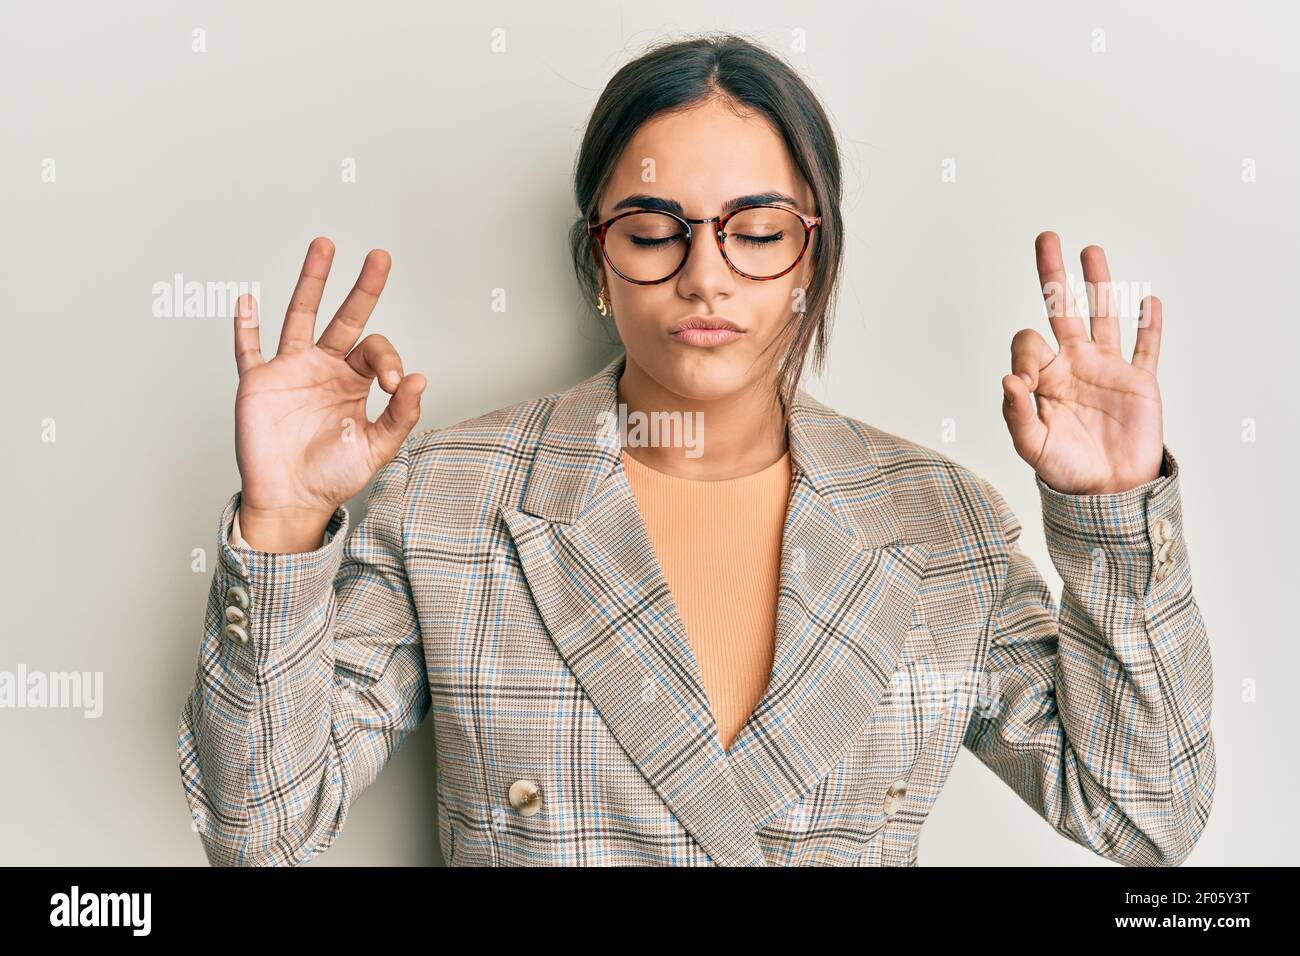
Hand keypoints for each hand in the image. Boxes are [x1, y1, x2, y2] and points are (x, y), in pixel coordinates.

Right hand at [233, 237, 425, 535]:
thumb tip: (420, 378)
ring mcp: (291, 370)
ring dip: (311, 282)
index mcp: (355, 381)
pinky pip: (248, 348)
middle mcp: (325, 367)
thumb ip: (401, 416)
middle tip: (381, 257)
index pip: (375, 349)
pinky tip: (246, 299)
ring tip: (324, 246)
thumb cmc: (333, 476)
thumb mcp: (377, 448)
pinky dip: (245, 326)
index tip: (393, 385)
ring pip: (300, 315)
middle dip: (363, 288)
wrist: (291, 500)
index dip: (389, 359)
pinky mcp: (258, 382)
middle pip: (345, 317)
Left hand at [1001, 231, 1163, 494]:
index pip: (1028, 343)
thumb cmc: (1064, 469)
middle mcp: (1074, 364)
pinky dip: (1149, 326)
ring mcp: (1108, 369)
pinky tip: (1147, 301)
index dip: (1025, 354)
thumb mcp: (1030, 445)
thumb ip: (1016, 413)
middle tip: (1046, 238)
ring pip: (1103, 315)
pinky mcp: (1139, 381)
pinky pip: (1147, 347)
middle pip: (1061, 308)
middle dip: (1052, 275)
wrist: (1108, 491)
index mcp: (1044, 377)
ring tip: (1091, 251)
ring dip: (1099, 283)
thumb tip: (1008, 380)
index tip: (1029, 380)